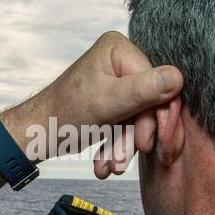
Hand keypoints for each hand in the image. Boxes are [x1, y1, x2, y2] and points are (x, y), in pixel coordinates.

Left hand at [10, 31, 181, 177]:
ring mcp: (118, 81)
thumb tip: (177, 78)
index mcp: (119, 48)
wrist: (37, 134)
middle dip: (137, 135)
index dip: (155, 116)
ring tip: (110, 166)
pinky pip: (128, 124)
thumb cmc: (63, 114)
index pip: (156, 83)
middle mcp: (120, 59)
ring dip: (125, 146)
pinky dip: (118, 145)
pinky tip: (105, 163)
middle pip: (150, 102)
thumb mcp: (108, 103)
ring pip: (139, 118)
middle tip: (124, 160)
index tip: (147, 143)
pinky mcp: (114, 101)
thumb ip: (143, 91)